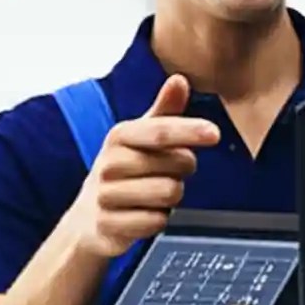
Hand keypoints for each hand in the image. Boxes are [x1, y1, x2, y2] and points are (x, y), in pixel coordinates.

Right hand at [76, 74, 219, 258]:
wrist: (90, 217)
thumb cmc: (124, 171)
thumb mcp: (141, 138)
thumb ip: (164, 110)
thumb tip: (179, 79)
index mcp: (119, 136)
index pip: (160, 131)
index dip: (189, 130)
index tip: (214, 133)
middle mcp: (110, 164)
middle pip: (176, 165)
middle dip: (182, 170)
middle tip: (165, 172)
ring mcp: (107, 195)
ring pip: (170, 194)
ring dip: (172, 197)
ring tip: (153, 194)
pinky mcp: (110, 225)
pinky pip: (156, 222)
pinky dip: (158, 220)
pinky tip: (143, 214)